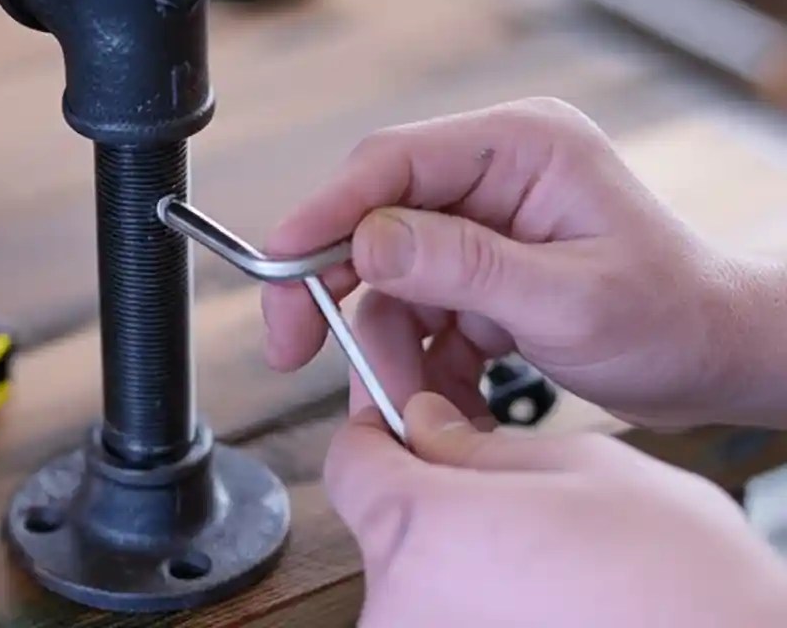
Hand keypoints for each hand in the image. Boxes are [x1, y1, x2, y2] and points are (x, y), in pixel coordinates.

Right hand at [261, 97, 781, 428]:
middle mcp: (493, 177)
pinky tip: (439, 400)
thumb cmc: (673, 317)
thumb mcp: (570, 298)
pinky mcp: (480, 273)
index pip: (390, 163)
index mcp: (520, 148)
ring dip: (386, 347)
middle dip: (335, 291)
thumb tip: (367, 243)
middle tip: (295, 344)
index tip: (277, 264)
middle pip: (372, 219)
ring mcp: (484, 227)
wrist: (716, 361)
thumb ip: (464, 267)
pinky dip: (417, 361)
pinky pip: (419, 314)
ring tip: (409, 403)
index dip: (323, 213)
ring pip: (389, 281)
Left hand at [328, 392, 786, 627]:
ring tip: (538, 559)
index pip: (349, 458)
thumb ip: (478, 442)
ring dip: (457, 558)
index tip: (412, 424)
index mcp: (419, 530)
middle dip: (430, 497)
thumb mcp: (583, 467)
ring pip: (413, 577)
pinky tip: (539, 600)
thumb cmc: (682, 589)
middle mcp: (397, 605)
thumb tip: (425, 424)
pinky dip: (475, 605)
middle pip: (383, 522)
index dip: (382, 428)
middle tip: (501, 496)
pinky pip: (438, 620)